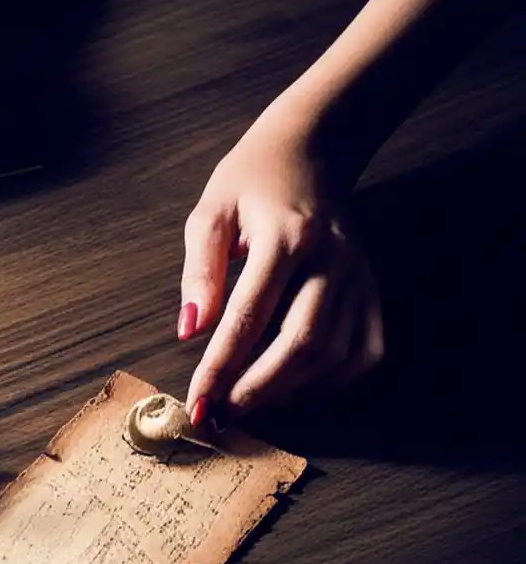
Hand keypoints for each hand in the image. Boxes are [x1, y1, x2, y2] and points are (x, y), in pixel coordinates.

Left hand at [179, 102, 384, 424]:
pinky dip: (333, 383)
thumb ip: (200, 271)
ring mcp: (359, 277)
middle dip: (258, 389)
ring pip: (334, 355)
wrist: (312, 150)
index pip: (248, 317)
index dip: (220, 366)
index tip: (197, 400)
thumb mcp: (211, 212)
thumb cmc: (251, 182)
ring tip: (248, 403)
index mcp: (287, 237)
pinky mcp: (373, 289)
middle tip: (221, 413)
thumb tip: (189, 329)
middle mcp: (331, 260)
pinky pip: (366, 352)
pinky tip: (295, 389)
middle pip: (301, 344)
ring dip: (290, 391)